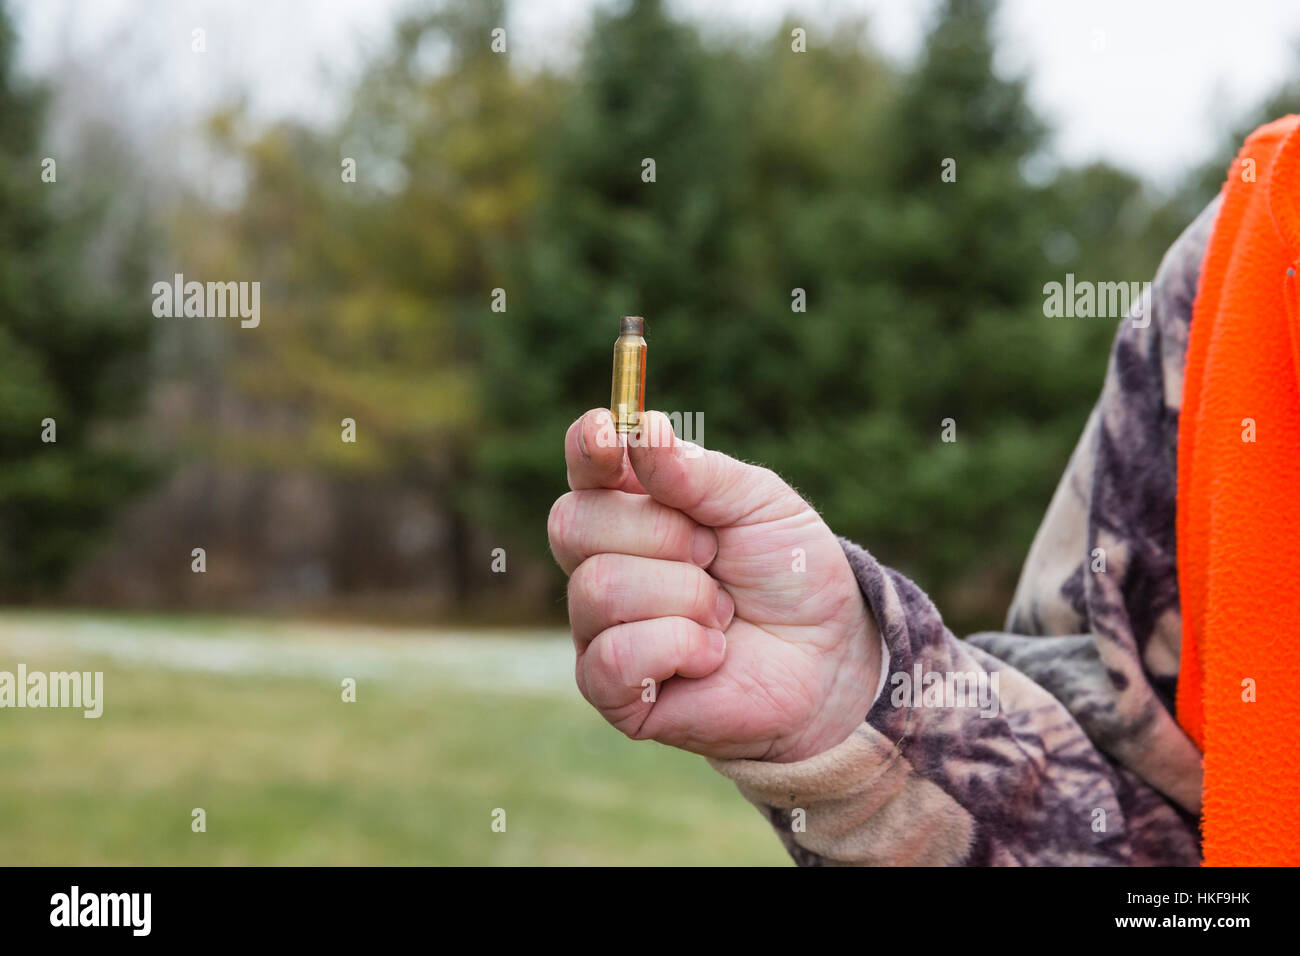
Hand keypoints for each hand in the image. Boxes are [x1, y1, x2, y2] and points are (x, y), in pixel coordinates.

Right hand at [547, 409, 881, 762]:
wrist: (828, 654)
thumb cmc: (788, 571)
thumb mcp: (759, 501)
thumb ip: (698, 470)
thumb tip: (644, 429)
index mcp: (629, 505)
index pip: (583, 466)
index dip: (587, 447)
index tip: (611, 436)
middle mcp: (599, 560)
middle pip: (573, 522)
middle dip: (661, 534)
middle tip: (712, 555)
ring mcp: (596, 626)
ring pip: (600, 587)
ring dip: (685, 597)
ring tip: (721, 614)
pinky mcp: (608, 689)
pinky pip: (613, 655)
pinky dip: (679, 648)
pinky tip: (709, 655)